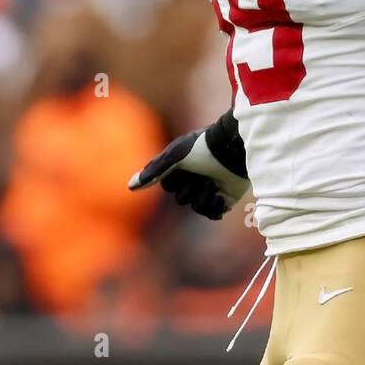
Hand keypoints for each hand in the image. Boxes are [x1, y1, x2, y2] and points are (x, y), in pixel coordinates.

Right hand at [128, 109, 248, 219]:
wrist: (235, 150)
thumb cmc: (204, 148)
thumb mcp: (174, 156)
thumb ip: (153, 172)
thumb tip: (129, 187)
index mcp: (182, 168)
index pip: (168, 187)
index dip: (175, 182)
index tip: (185, 169)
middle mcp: (195, 179)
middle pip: (181, 199)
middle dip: (191, 189)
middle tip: (203, 176)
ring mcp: (210, 190)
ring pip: (196, 208)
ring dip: (204, 197)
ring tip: (214, 185)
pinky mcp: (225, 199)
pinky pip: (213, 215)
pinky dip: (216, 207)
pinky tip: (221, 195)